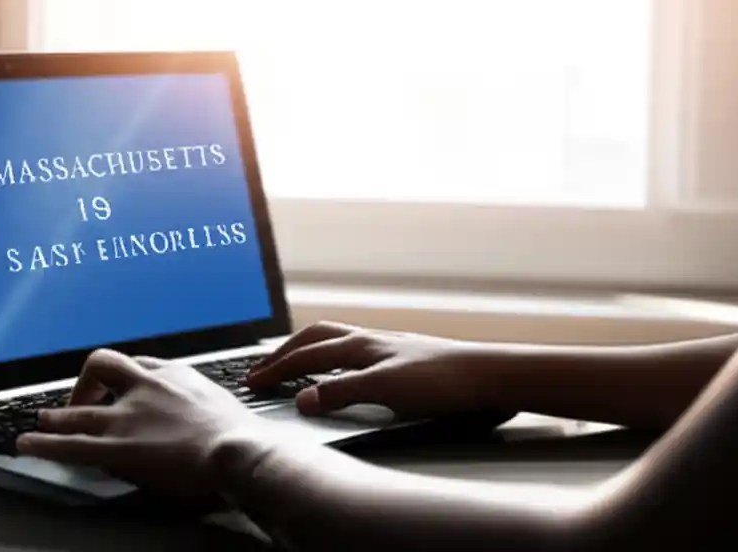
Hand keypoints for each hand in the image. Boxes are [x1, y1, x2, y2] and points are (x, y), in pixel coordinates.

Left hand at [16, 349, 266, 499]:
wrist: (238, 449)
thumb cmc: (240, 434)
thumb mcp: (221, 402)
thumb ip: (202, 402)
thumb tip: (204, 414)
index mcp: (173, 375)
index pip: (138, 364)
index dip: (124, 377)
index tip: (120, 387)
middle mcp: (144, 388)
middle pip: (102, 368)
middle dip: (86, 384)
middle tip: (82, 402)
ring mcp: (127, 418)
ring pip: (78, 411)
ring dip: (56, 416)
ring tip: (41, 420)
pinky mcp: (116, 448)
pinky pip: (70, 445)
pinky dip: (44, 444)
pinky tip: (27, 445)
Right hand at [248, 322, 499, 417]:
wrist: (486, 375)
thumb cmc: (440, 380)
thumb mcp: (384, 390)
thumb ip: (341, 393)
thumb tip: (301, 400)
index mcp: (359, 345)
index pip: (305, 355)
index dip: (275, 369)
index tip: (251, 382)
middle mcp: (369, 340)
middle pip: (315, 338)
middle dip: (284, 352)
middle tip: (261, 367)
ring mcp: (386, 346)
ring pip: (335, 340)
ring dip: (308, 349)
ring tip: (293, 361)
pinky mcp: (401, 357)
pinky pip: (353, 350)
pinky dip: (333, 357)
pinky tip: (341, 370)